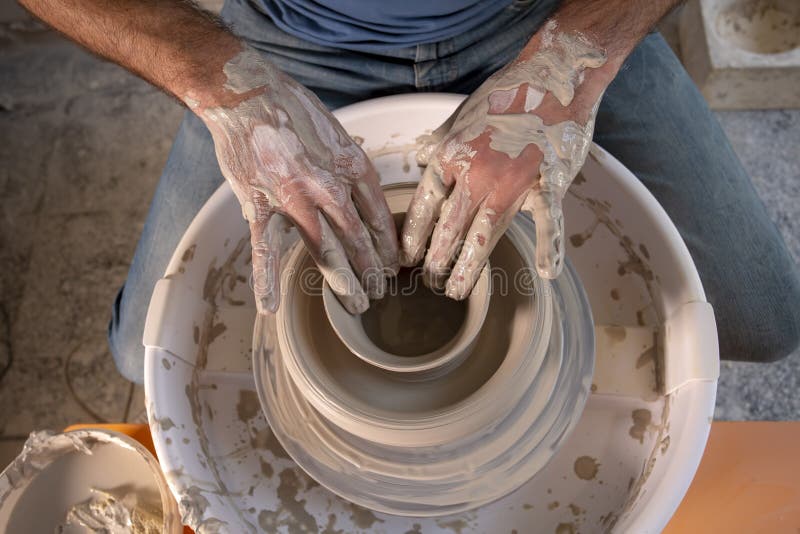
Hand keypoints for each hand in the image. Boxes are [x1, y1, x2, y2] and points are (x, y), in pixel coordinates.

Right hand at [190, 46, 398, 313]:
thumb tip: (361, 195)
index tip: (394, 264)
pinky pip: (263, 249)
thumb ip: (349, 166)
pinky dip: (266, 281)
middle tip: (380, 292)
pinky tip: (269, 308)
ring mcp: (293, 198)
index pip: (378, 215)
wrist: (245, 92)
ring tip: (357, 305)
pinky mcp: (259, 204)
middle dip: (371, 270)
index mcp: (351, 164)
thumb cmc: (292, 109)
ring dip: (343, 281)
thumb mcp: (336, 133)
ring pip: (324, 250)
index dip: (387, 244)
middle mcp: (328, 184)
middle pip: (357, 238)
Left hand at [400, 21, 607, 298]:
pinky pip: (548, 219)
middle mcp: (476, 173)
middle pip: (449, 228)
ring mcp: (512, 180)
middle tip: (428, 284)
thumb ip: (440, 141)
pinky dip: (548, 246)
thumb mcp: (460, 115)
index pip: (425, 207)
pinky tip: (545, 271)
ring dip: (468, 267)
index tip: (406, 260)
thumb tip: (420, 154)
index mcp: (452, 157)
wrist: (552, 76)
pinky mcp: (547, 182)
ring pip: (484, 233)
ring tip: (455, 291)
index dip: (414, 237)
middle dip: (435, 261)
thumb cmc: (505, 95)